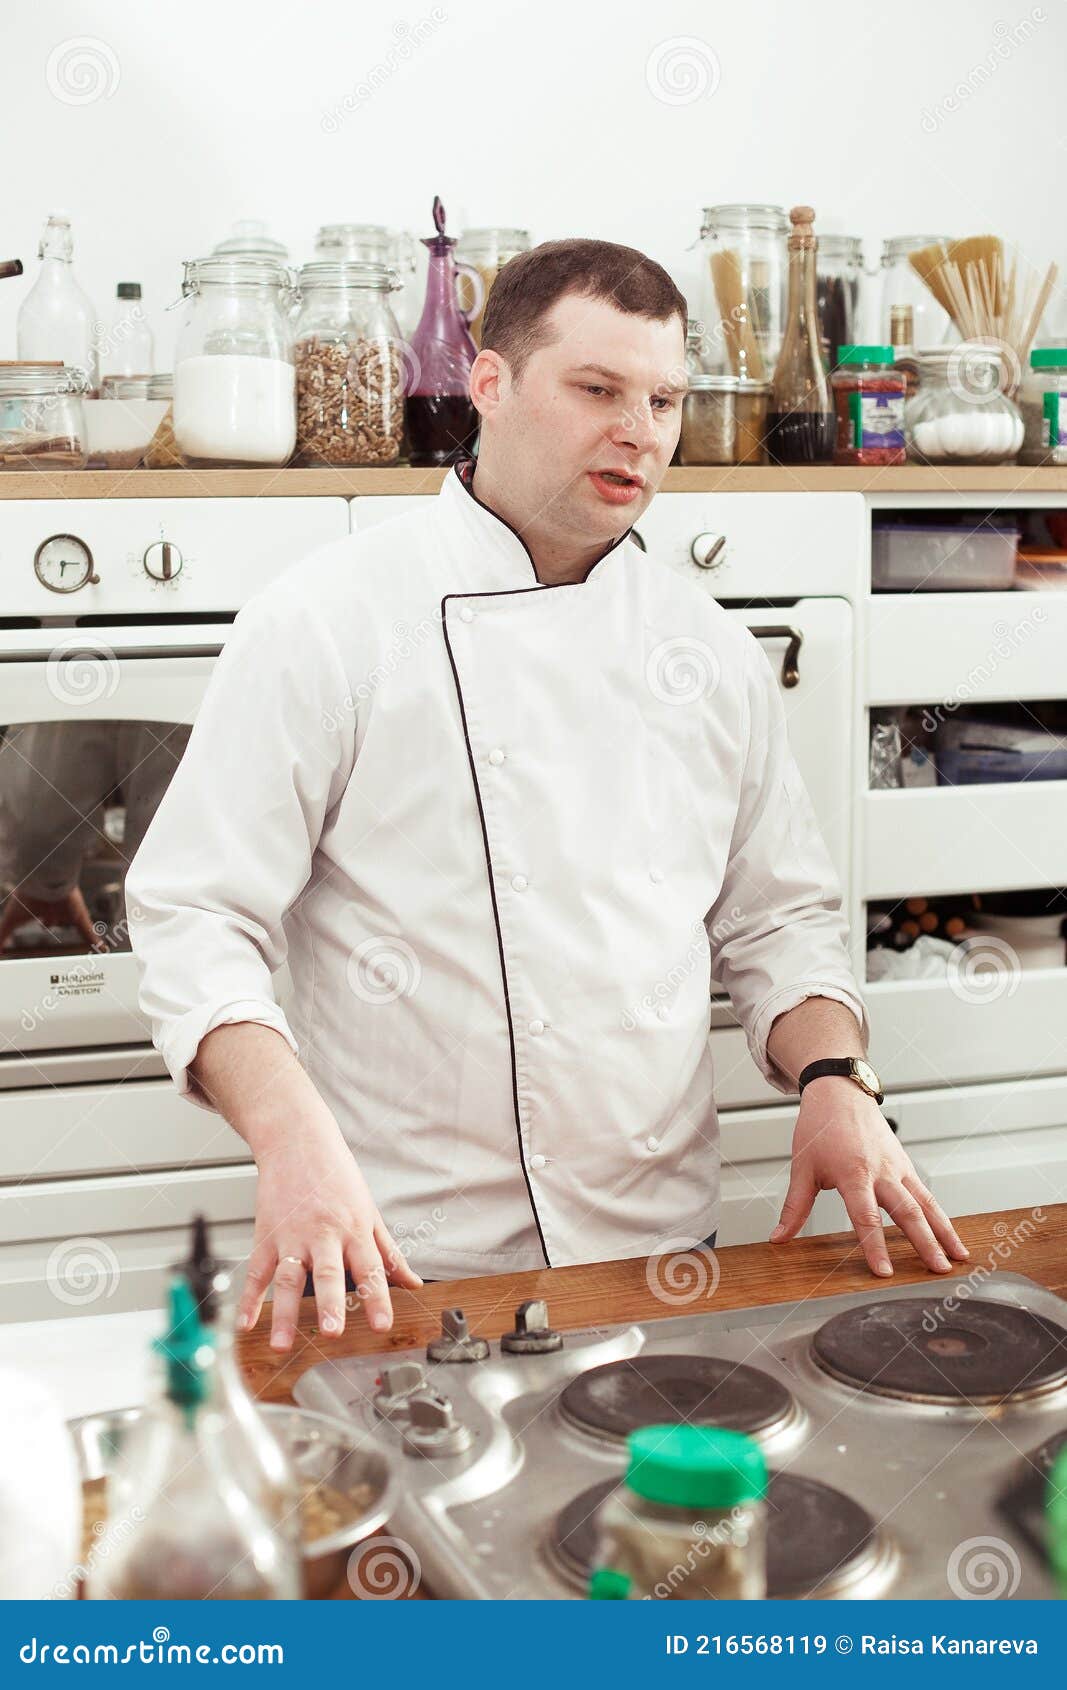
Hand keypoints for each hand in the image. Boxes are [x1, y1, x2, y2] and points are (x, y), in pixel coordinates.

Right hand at [236, 1118, 422, 1350]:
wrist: (297, 1141)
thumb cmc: (336, 1176)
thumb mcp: (370, 1211)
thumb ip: (388, 1253)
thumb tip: (412, 1283)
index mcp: (354, 1229)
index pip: (369, 1269)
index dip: (378, 1298)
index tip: (383, 1326)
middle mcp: (323, 1234)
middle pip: (327, 1273)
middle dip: (329, 1304)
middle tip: (332, 1331)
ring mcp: (292, 1236)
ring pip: (287, 1277)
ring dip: (283, 1312)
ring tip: (282, 1342)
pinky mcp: (266, 1235)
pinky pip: (257, 1271)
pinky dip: (249, 1299)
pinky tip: (247, 1322)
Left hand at [770, 1077, 969, 1276]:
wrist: (840, 1092)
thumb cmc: (820, 1128)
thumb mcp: (802, 1167)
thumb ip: (795, 1207)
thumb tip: (779, 1238)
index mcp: (852, 1173)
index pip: (866, 1217)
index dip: (874, 1246)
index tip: (884, 1273)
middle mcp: (881, 1171)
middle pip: (907, 1212)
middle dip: (924, 1243)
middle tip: (938, 1270)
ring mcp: (897, 1167)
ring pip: (926, 1203)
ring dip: (943, 1232)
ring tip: (957, 1258)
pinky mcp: (906, 1164)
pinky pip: (926, 1194)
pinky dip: (941, 1216)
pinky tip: (950, 1236)